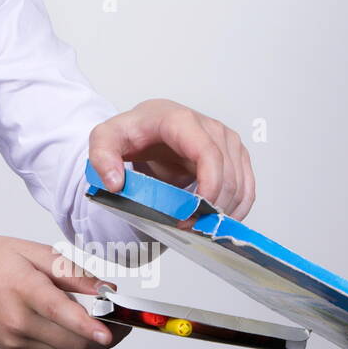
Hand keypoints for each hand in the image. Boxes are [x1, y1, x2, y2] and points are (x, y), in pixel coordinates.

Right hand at [0, 236, 132, 348]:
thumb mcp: (29, 250)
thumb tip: (104, 288)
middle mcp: (17, 320)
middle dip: (104, 337)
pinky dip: (64, 339)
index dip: (90, 325)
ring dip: (86, 340)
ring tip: (95, 320)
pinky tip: (61, 321)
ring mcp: (14, 339)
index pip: (61, 312)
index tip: (112, 332)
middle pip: (72, 342)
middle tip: (120, 323)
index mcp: (22, 288)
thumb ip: (69, 271)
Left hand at [88, 98, 255, 224]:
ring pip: (239, 185)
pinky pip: (246, 189)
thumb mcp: (104, 140)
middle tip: (186, 228)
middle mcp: (211, 127)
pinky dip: (234, 210)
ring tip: (195, 226)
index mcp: (180, 120)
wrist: (145, 127)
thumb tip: (115, 183)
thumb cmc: (130, 132)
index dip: (208, 186)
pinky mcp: (235, 156)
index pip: (208, 154)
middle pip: (227, 175)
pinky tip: (212, 220)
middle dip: (210, 208)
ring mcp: (227, 141)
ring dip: (221, 212)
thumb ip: (102, 158)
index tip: (192, 214)